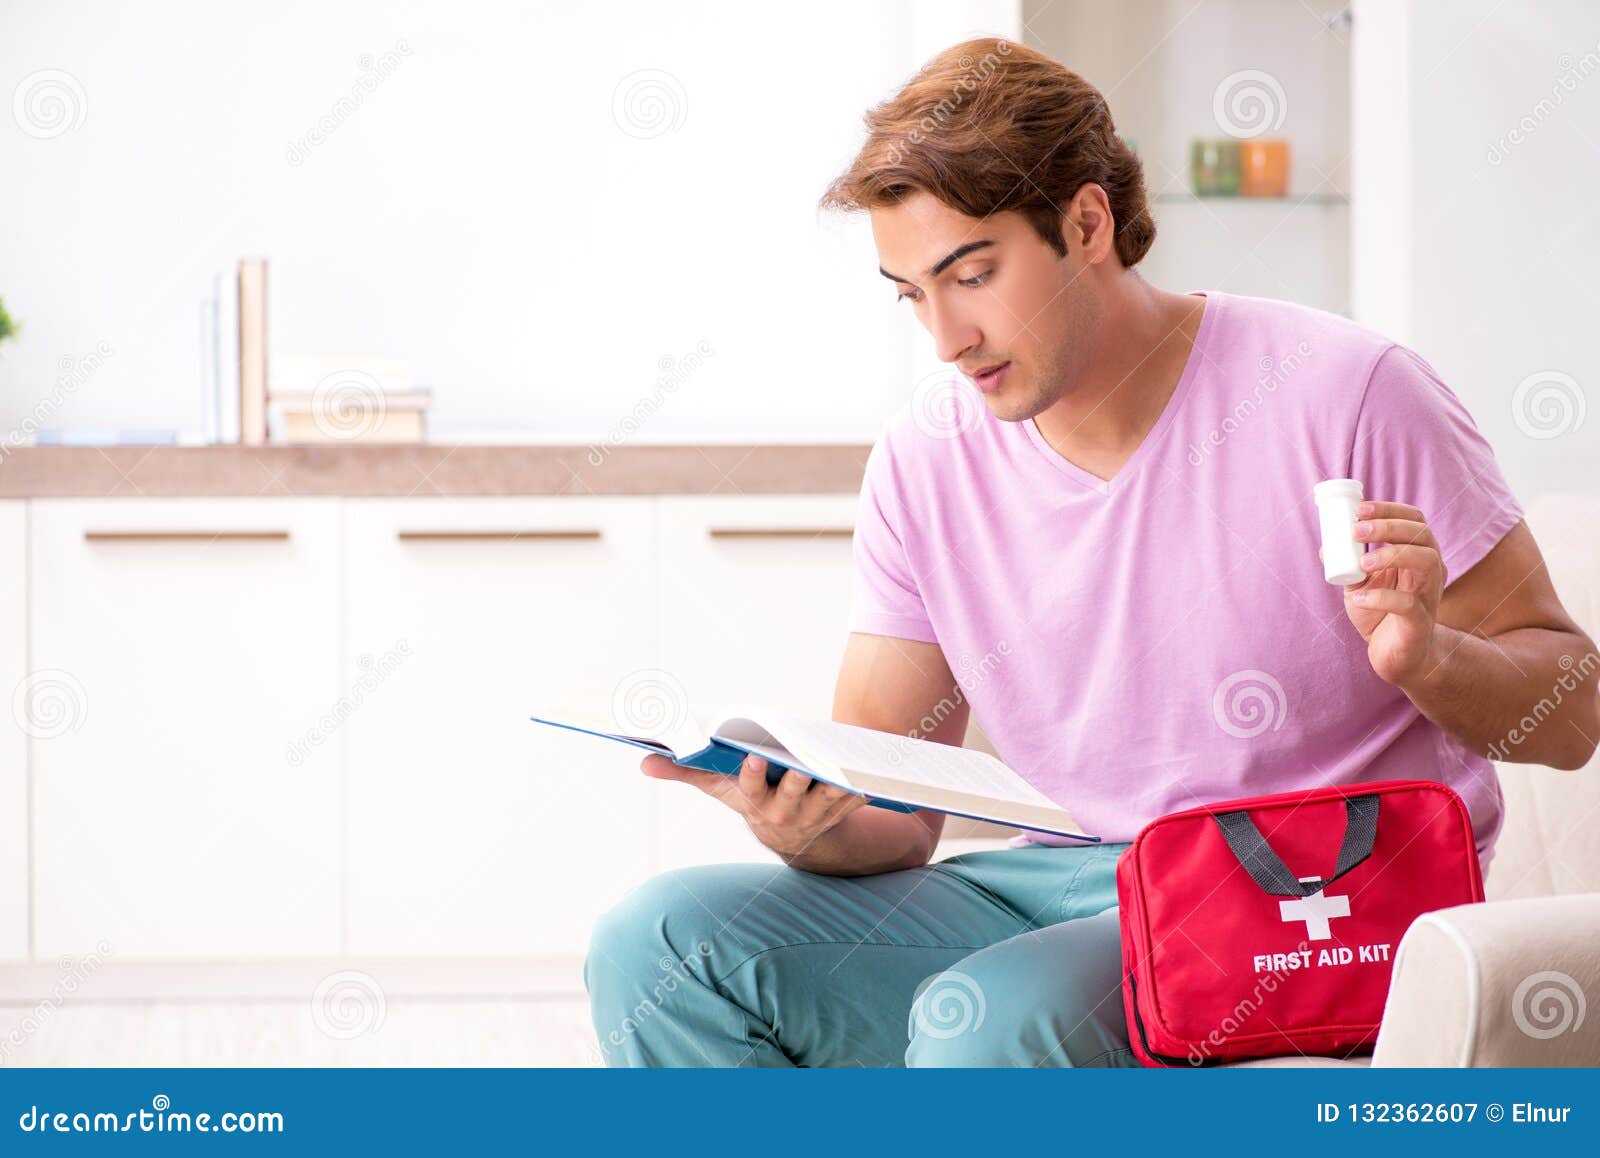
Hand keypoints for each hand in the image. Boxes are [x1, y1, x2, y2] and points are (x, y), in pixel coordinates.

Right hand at [640, 752, 872, 858]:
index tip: (753, 757)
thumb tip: (642, 761)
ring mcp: (815, 814)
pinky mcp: (841, 811)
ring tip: (841, 762)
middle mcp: (785, 813)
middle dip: (798, 778)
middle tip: (803, 760)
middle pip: (793, 793)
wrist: (792, 835)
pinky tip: (868, 770)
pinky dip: (863, 787)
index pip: (751, 789)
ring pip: (827, 796)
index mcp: (755, 804)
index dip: (753, 775)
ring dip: (836, 782)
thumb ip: (685, 772)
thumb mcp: (720, 788)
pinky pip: (855, 799)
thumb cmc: (750, 798)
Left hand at [1335, 500, 1446, 686]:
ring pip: (1427, 561)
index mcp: (1417, 555)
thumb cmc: (1381, 615)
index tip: (1358, 509)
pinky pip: (1409, 605)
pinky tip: (1359, 598)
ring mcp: (1429, 596)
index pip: (1414, 520)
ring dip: (1392, 555)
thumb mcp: (1361, 585)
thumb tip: (1325, 547)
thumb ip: (1347, 565)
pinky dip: (1381, 598)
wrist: (1396, 657)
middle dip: (1388, 527)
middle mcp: (1430, 571)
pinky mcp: (1421, 623)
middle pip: (1422, 534)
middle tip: (1356, 531)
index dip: (1389, 509)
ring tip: (1362, 563)